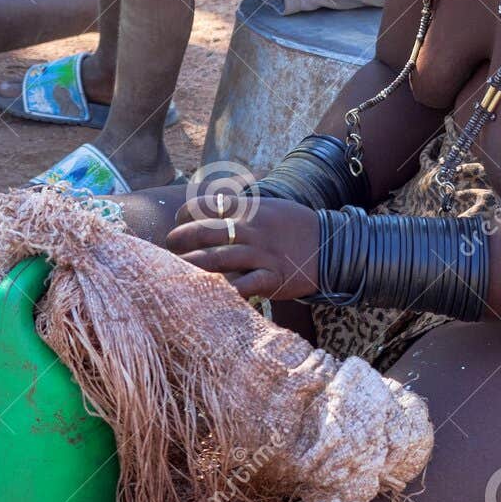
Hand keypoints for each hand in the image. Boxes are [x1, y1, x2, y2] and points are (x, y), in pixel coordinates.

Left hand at [165, 195, 320, 299]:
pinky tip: (208, 295)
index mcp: (249, 209)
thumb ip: (241, 207)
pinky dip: (224, 290)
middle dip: (179, 241)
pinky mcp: (273, 278)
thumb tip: (211, 206)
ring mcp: (261, 254)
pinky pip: (244, 285)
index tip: (177, 225)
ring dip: (192, 267)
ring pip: (217, 259)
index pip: (205, 207)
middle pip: (204, 232)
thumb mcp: (269, 206)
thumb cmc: (295, 226)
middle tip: (168, 250)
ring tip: (175, 272)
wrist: (332, 245)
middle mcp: (252, 229)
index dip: (184, 216)